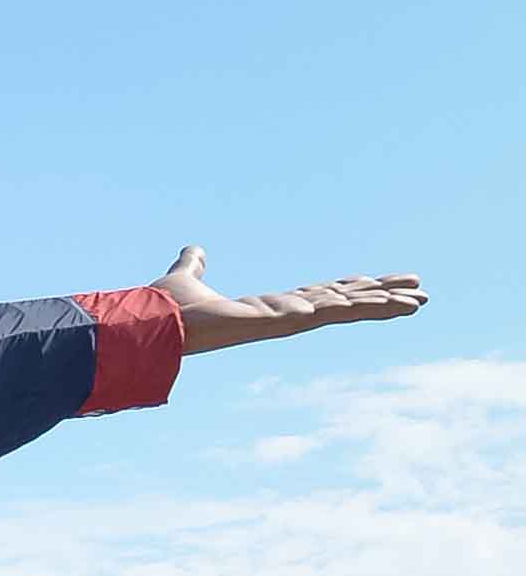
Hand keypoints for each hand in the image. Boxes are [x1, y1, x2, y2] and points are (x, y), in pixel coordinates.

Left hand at [155, 240, 423, 357]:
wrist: (156, 325)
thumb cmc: (169, 308)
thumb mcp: (187, 276)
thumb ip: (194, 264)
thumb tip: (193, 250)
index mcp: (270, 307)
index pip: (322, 295)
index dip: (351, 289)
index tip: (379, 284)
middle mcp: (284, 316)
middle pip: (345, 302)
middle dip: (381, 297)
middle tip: (420, 295)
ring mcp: (287, 321)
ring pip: (347, 309)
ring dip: (383, 303)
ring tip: (419, 301)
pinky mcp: (285, 322)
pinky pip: (332, 312)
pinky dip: (363, 306)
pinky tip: (391, 302)